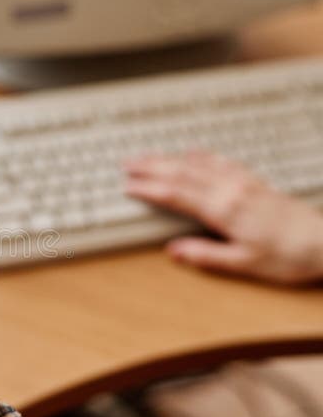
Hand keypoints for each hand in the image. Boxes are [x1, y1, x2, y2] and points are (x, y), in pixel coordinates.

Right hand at [124, 152, 322, 284]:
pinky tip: (192, 152)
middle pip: (182, 173)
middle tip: (126, 163)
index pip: (176, 195)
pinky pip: (221, 162)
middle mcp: (231, 190)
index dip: (149, 189)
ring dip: (170, 159)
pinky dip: (201, 156)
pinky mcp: (254, 182)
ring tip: (148, 156)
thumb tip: (174, 251)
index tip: (128, 186)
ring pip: (198, 165)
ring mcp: (243, 183)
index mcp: (224, 211)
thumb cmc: (289, 256)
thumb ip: (206, 255)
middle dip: (151, 167)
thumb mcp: (244, 264)